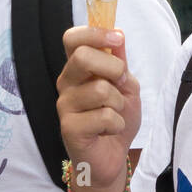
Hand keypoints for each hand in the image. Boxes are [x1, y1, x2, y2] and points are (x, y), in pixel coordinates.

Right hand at [56, 25, 141, 191]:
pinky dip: (117, 123)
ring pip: (100, 89)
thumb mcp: (126, 86)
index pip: (72, 39)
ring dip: (119, 102)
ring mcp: (65, 106)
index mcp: (78, 70)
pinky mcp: (69, 128)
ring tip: (115, 114)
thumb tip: (118, 35)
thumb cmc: (115, 120)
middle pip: (82, 57)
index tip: (117, 38)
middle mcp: (66, 84)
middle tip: (122, 83)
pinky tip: (110, 130)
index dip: (94, 33)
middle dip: (113, 68)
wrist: (112, 158)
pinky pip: (103, 116)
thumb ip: (120, 63)